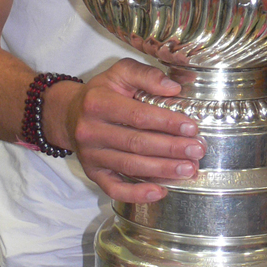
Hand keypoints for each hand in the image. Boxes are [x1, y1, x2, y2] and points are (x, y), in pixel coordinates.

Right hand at [47, 59, 205, 202]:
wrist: (69, 114)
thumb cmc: (103, 92)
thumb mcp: (120, 72)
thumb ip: (145, 74)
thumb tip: (173, 88)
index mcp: (99, 103)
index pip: (138, 115)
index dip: (166, 122)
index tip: (191, 127)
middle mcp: (91, 131)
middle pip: (137, 143)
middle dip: (171, 148)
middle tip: (197, 151)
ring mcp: (90, 155)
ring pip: (130, 166)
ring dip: (162, 170)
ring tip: (189, 169)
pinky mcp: (92, 173)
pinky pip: (114, 188)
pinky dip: (137, 193)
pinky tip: (160, 192)